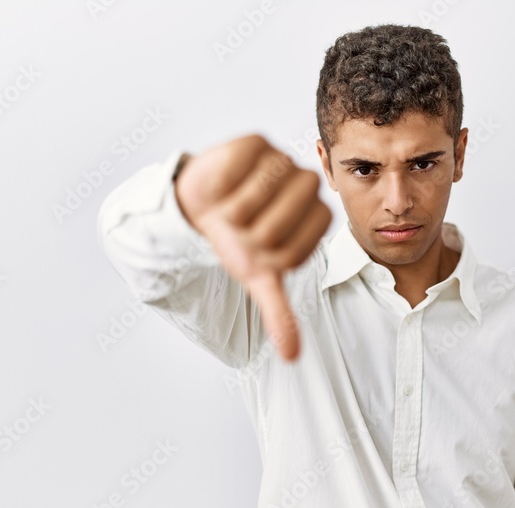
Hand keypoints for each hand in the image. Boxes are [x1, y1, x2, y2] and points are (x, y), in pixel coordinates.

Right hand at [174, 134, 331, 361]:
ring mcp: (283, 162)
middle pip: (283, 217)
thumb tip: (292, 357)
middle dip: (251, 229)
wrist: (198, 210)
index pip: (303, 242)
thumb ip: (280, 315)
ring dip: (235, 205)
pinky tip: (223, 185)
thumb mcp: (258, 279)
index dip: (271, 250)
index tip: (258, 245)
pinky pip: (243, 166)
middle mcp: (306, 188)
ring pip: (264, 190)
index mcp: (317, 220)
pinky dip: (224, 182)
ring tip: (229, 205)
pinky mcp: (257, 142)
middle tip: (239, 225)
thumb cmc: (236, 241)